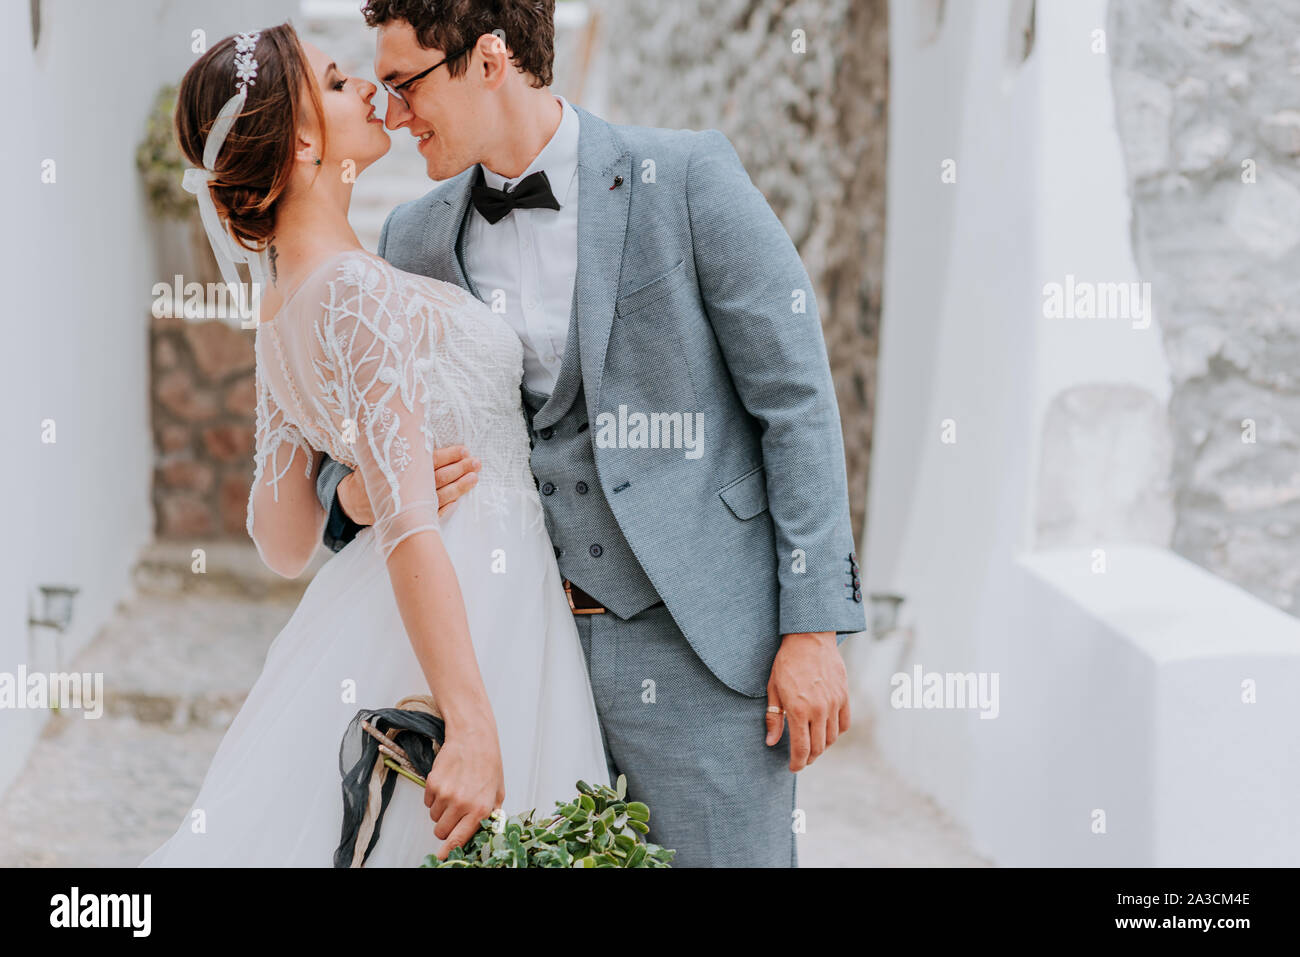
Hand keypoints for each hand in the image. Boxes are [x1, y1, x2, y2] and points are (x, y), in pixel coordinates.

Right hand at [337, 445, 481, 525]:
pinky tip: (460, 500)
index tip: (464, 450)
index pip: (429, 462)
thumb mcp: (374, 455)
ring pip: (440, 496)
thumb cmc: (370, 472)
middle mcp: (409, 489)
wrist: (355, 501)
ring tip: (475, 478)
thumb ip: (391, 442)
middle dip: (460, 470)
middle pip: (439, 479)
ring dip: (459, 488)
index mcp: (401, 470)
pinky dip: (447, 507)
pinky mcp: (413, 517)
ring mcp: (412, 505)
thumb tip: (403, 418)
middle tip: (477, 462)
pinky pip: (434, 514)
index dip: (448, 456)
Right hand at [424, 723, 505, 860]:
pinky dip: (434, 797)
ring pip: (433, 817)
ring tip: (454, 792)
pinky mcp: (433, 784)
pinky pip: (427, 802)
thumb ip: (491, 814)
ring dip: (441, 810)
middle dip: (445, 827)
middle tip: (454, 814)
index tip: (441, 857)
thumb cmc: (488, 763)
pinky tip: (447, 783)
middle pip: (441, 832)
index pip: (459, 839)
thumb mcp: (498, 791)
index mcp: (480, 809)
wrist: (473, 738)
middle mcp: (462, 804)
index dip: (448, 851)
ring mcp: (445, 794)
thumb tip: (486, 832)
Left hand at [765, 632, 849, 771]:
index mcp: (798, 709)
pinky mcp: (844, 696)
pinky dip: (836, 733)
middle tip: (801, 759)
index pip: (801, 748)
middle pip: (817, 747)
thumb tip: (771, 742)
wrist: (809, 639)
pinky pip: (844, 724)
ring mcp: (834, 703)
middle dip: (808, 758)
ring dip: (822, 747)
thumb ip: (773, 717)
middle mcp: (819, 709)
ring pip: (831, 738)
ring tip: (812, 747)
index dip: (797, 762)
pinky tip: (827, 733)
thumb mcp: (773, 689)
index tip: (793, 767)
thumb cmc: (786, 663)